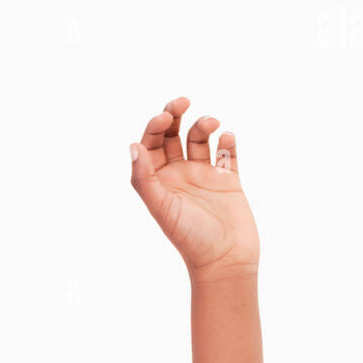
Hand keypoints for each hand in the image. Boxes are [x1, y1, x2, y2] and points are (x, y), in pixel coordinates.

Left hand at [130, 97, 258, 281]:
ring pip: (200, 138)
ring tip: (212, 123)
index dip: (156, 125)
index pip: (152, 144)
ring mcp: (204, 176)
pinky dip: (227, 141)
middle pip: (173, 135)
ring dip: (204, 124)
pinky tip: (227, 140)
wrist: (225, 261)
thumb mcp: (162, 208)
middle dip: (175, 114)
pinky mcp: (228, 181)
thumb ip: (144, 178)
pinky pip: (226, 152)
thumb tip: (134, 146)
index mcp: (160, 182)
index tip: (165, 116)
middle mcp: (180, 176)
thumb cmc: (191, 239)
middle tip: (182, 101)